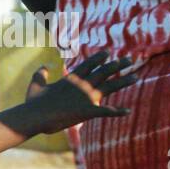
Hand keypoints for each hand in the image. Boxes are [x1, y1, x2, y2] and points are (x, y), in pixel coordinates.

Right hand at [21, 51, 136, 134]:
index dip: (99, 58)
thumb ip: (40, 73)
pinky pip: (106, 111)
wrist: (34, 116)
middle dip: (118, 65)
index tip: (108, 52)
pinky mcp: (88, 111)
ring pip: (110, 87)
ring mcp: (86, 97)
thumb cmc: (33, 102)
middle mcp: (82, 85)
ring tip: (136, 77)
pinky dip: (117, 112)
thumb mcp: (35, 84)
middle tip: (130, 59)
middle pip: (104, 72)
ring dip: (124, 82)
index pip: (89, 64)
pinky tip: (128, 111)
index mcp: (72, 78)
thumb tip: (45, 65)